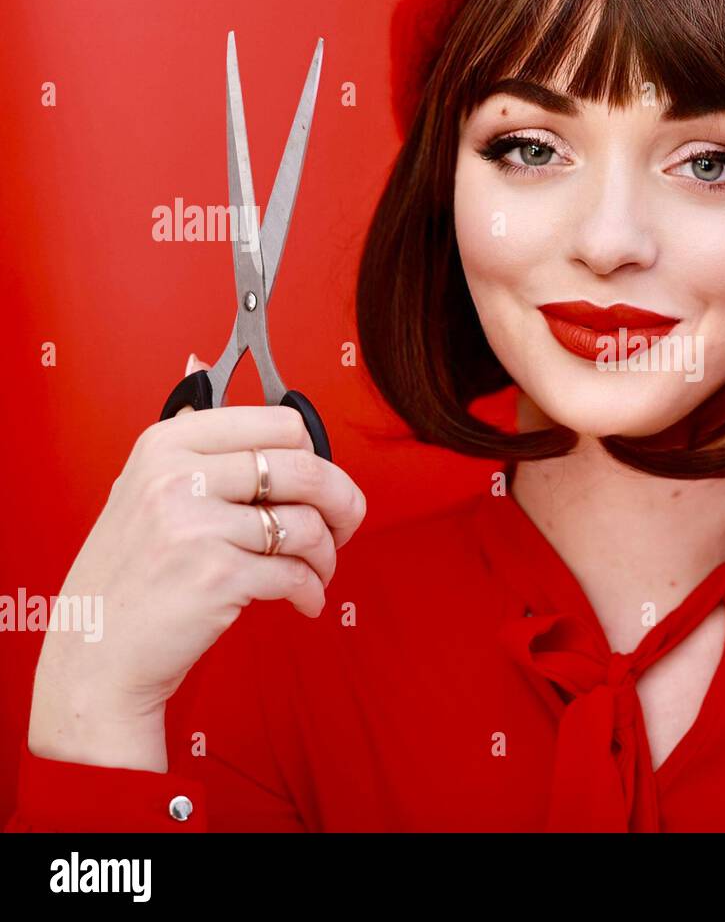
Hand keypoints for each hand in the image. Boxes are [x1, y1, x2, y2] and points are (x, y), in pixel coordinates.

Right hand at [28, 353, 366, 772]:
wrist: (97, 652)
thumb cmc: (133, 571)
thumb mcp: (143, 484)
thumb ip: (189, 430)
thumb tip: (201, 356)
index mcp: (168, 442)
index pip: (281, 422)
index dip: (316, 454)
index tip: (317, 480)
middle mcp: (179, 476)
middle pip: (307, 468)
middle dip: (342, 502)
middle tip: (344, 526)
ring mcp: (196, 525)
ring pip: (308, 524)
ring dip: (327, 556)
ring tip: (316, 572)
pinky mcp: (217, 575)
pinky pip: (296, 572)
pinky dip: (311, 591)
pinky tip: (304, 600)